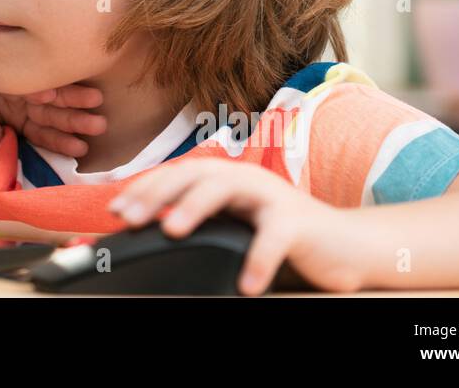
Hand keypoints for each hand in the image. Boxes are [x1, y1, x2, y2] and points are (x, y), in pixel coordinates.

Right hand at [0, 22, 107, 173]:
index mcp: (12, 118)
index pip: (41, 133)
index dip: (59, 142)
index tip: (80, 149)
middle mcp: (22, 100)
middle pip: (53, 114)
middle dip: (76, 120)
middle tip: (99, 125)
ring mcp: (22, 78)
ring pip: (52, 93)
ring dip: (73, 98)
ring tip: (95, 101)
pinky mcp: (18, 57)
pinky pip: (35, 72)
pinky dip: (45, 82)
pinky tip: (55, 91)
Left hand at [105, 158, 372, 294]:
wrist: (344, 245)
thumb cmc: (281, 237)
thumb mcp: (233, 226)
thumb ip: (200, 224)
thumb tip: (147, 234)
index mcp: (225, 179)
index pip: (176, 176)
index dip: (143, 190)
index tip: (115, 211)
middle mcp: (244, 179)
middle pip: (193, 175)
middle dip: (156, 194)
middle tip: (128, 219)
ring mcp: (272, 196)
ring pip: (227, 189)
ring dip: (195, 208)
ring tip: (171, 231)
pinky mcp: (298, 222)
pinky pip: (274, 237)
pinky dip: (258, 260)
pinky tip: (245, 284)